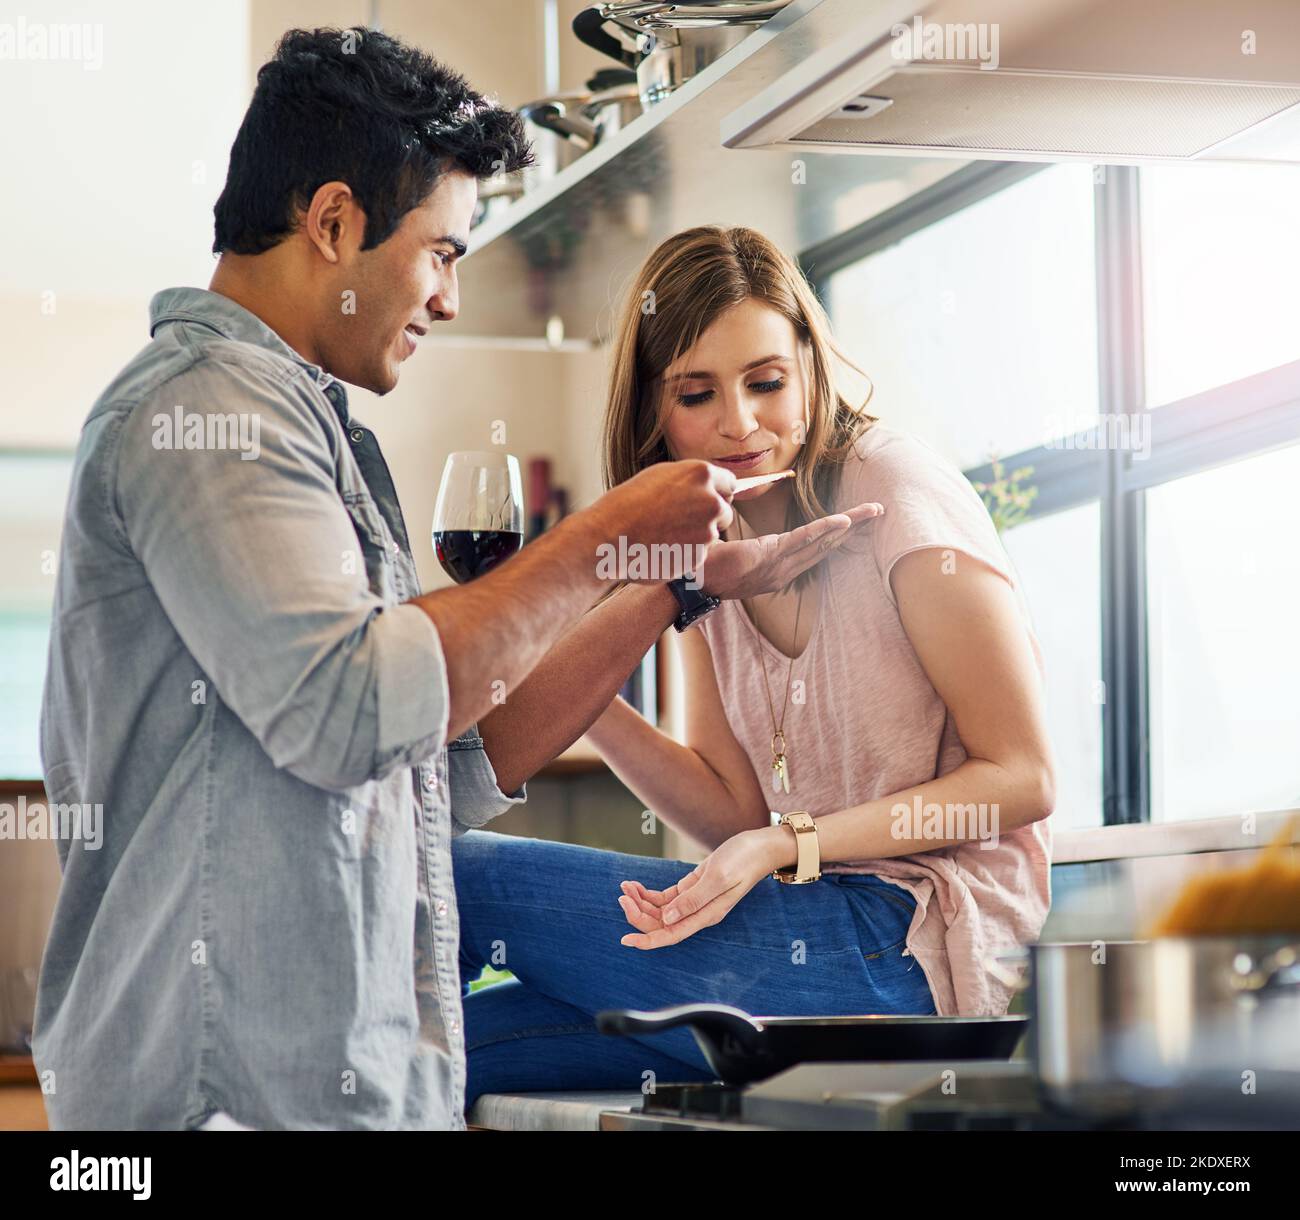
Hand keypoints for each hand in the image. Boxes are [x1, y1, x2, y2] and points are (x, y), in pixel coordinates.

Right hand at [594, 461, 736, 582]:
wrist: (609, 538)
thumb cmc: (626, 505)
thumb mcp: (660, 477)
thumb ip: (689, 481)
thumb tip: (709, 488)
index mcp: (701, 474)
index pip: (729, 483)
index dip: (717, 493)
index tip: (708, 500)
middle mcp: (710, 501)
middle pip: (725, 511)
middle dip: (709, 517)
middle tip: (680, 521)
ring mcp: (707, 530)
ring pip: (711, 534)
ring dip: (695, 536)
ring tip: (664, 534)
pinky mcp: (698, 556)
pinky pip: (698, 554)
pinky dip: (685, 554)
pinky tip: (661, 548)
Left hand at [616, 827, 789, 948]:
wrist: (758, 848)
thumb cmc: (743, 860)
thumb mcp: (718, 877)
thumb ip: (693, 899)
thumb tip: (668, 917)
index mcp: (705, 915)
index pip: (671, 934)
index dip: (647, 940)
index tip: (625, 940)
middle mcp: (698, 912)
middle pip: (661, 923)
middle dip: (638, 913)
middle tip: (622, 895)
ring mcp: (694, 901)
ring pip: (660, 910)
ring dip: (640, 901)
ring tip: (625, 887)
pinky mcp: (692, 888)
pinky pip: (665, 897)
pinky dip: (648, 893)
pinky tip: (636, 884)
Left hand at [697, 500, 884, 600]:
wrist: (689, 579)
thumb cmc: (707, 566)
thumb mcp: (735, 550)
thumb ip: (747, 539)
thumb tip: (745, 513)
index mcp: (778, 568)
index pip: (815, 549)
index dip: (838, 536)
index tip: (856, 522)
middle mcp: (784, 571)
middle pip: (826, 546)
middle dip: (854, 529)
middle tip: (877, 512)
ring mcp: (779, 565)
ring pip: (820, 542)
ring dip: (848, 526)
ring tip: (871, 512)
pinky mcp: (770, 557)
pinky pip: (802, 541)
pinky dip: (824, 530)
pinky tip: (843, 521)